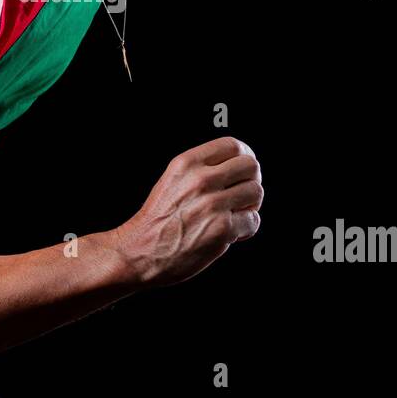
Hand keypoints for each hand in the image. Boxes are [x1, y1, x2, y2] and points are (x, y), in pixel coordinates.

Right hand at [114, 136, 262, 287]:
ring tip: (237, 215)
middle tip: (243, 195)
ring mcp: (213, 204)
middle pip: (250, 165)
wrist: (140, 252)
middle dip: (252, 180)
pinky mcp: (222, 230)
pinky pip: (253, 220)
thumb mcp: (172, 180)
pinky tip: (232, 233)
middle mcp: (200, 180)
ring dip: (251, 205)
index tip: (244, 170)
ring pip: (256, 191)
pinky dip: (247, 228)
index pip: (232, 145)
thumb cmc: (158, 219)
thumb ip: (200, 170)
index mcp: (187, 163)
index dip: (245, 156)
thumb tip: (237, 167)